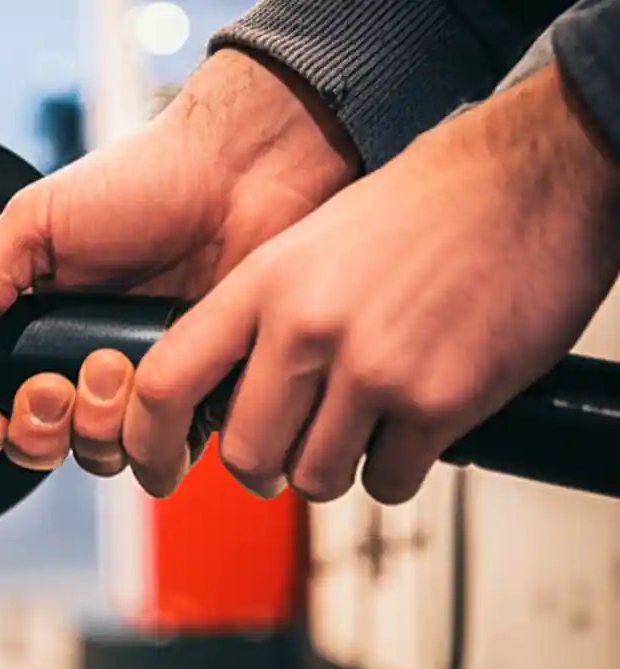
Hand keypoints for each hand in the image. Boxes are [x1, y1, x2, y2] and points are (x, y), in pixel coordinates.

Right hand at [0, 49, 357, 474]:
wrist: (239, 173)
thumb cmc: (141, 184)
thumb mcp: (34, 224)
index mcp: (36, 332)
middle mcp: (83, 368)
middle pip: (40, 448)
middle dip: (40, 427)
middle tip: (57, 383)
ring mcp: (143, 388)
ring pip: (101, 458)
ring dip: (99, 425)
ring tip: (117, 365)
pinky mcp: (200, 399)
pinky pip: (172, 453)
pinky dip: (164, 434)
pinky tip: (164, 383)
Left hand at [126, 61, 619, 500]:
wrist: (525, 182)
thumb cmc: (418, 214)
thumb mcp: (306, 247)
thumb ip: (258, 318)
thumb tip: (226, 395)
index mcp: (263, 285)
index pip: (167, 380)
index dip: (146, 440)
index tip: (158, 465)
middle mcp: (306, 328)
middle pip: (245, 454)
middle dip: (266, 466)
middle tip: (294, 447)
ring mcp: (371, 367)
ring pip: (314, 479)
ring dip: (336, 468)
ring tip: (364, 427)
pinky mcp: (438, 401)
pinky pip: (387, 483)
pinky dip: (396, 471)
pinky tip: (412, 429)